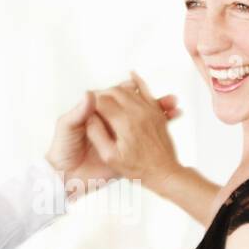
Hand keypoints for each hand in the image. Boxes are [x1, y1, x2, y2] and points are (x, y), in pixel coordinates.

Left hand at [45, 73, 179, 194]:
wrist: (65, 177)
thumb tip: (90, 93)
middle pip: (134, 104)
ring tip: (174, 106)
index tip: (141, 87)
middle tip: (168, 98)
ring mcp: (119, 135)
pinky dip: (159, 128)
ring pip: (142, 119)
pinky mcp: (124, 150)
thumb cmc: (62, 149)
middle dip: (151, 99)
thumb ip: (78, 112)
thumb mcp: (67, 127)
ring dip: (159, 111)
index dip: (130, 89)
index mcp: (96, 111)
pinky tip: (172, 120)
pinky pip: (143, 138)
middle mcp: (110, 120)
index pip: (117, 95)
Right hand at [85, 72, 181, 189]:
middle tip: (94, 103)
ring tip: (106, 97)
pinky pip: (146, 91)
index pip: (102, 101)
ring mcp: (150, 111)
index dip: (90, 103)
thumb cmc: (137, 169)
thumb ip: (97, 134)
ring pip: (129, 89)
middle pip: (114, 92)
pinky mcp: (156, 112)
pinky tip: (132, 76)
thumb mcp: (110, 157)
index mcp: (125, 123)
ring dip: (115, 90)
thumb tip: (89, 116)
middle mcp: (138, 113)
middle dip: (101, 94)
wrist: (164, 173)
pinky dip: (138, 82)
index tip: (85, 108)